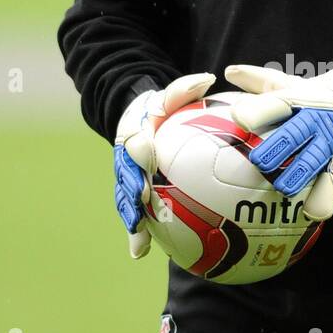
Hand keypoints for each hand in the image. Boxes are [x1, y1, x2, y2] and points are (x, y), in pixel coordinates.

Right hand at [114, 71, 215, 257]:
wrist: (139, 123)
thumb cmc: (161, 109)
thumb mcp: (170, 96)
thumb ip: (184, 88)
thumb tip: (207, 79)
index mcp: (133, 134)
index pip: (134, 140)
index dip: (139, 147)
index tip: (145, 150)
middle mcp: (126, 159)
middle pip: (126, 176)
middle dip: (131, 190)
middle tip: (140, 202)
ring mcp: (126, 178)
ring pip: (126, 200)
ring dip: (131, 219)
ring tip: (137, 241)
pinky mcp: (133, 194)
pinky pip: (136, 213)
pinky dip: (136, 233)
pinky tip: (140, 253)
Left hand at [224, 63, 332, 220]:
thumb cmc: (314, 97)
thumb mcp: (290, 84)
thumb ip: (258, 80)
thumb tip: (229, 71)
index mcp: (299, 100)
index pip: (277, 103)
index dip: (259, 110)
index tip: (239, 117)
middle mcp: (315, 121)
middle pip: (295, 134)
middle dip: (278, 147)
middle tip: (258, 160)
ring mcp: (330, 144)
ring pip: (314, 160)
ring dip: (299, 174)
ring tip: (282, 188)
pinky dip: (325, 198)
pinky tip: (312, 211)